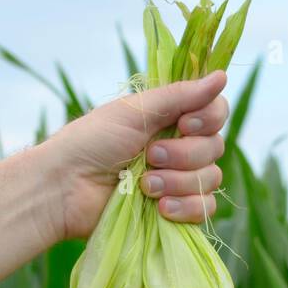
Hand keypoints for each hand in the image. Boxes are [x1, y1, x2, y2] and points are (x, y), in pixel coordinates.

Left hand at [40, 70, 229, 241]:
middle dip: (184, 154)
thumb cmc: (91, 142)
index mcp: (170, 119)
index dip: (209, 119)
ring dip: (179, 181)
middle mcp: (178, 148)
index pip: (215, 113)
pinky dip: (186, 207)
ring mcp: (177, 181)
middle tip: (149, 156)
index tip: (184, 123)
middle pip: (215, 147)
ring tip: (144, 185)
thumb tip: (223, 76)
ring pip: (210, 179)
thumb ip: (180, 95)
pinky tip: (159, 207)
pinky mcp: (172, 212)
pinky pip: (203, 209)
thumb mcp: (135, 112)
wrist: (65, 188)